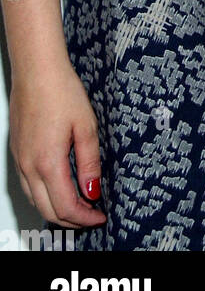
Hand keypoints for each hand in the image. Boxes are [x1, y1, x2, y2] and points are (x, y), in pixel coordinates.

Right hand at [10, 59, 106, 229]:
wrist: (36, 70)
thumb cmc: (61, 91)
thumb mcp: (86, 126)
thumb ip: (89, 162)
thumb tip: (92, 190)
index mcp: (47, 162)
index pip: (66, 207)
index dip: (85, 217)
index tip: (100, 216)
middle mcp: (29, 166)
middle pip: (48, 210)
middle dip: (71, 221)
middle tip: (92, 216)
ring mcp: (20, 160)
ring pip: (36, 201)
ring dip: (56, 210)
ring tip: (80, 206)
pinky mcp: (17, 152)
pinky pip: (29, 186)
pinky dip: (44, 195)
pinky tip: (59, 188)